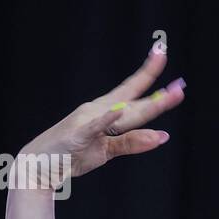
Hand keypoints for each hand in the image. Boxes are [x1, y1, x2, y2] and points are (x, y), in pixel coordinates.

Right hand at [14, 46, 185, 188]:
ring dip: (145, 106)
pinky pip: (94, 128)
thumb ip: (132, 142)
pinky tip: (117, 111)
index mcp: (105, 112)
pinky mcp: (77, 136)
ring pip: (121, 114)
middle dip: (158, 95)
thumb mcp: (107, 150)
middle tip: (181, 85)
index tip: (162, 53)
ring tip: (167, 97)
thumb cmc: (72, 154)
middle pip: (134, 101)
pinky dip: (105, 119)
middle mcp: (98, 112)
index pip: (132, 91)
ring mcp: (88, 123)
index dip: (149, 73)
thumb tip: (162, 136)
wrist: (37, 164)